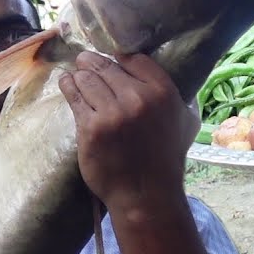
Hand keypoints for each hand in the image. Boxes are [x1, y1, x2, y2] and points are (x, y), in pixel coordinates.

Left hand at [58, 51, 197, 211]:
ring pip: (87, 79)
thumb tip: (172, 73)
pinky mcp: (90, 128)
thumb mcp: (186, 121)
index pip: (134, 59)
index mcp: (162, 92)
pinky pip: (75, 98)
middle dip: (92, 62)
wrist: (145, 195)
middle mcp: (137, 99)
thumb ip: (182, 95)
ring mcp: (112, 113)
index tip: (111, 60)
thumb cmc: (167, 159)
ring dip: (80, 74)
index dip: (120, 58)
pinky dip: (69, 87)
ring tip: (76, 74)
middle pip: (106, 66)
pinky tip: (67, 83)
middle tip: (85, 60)